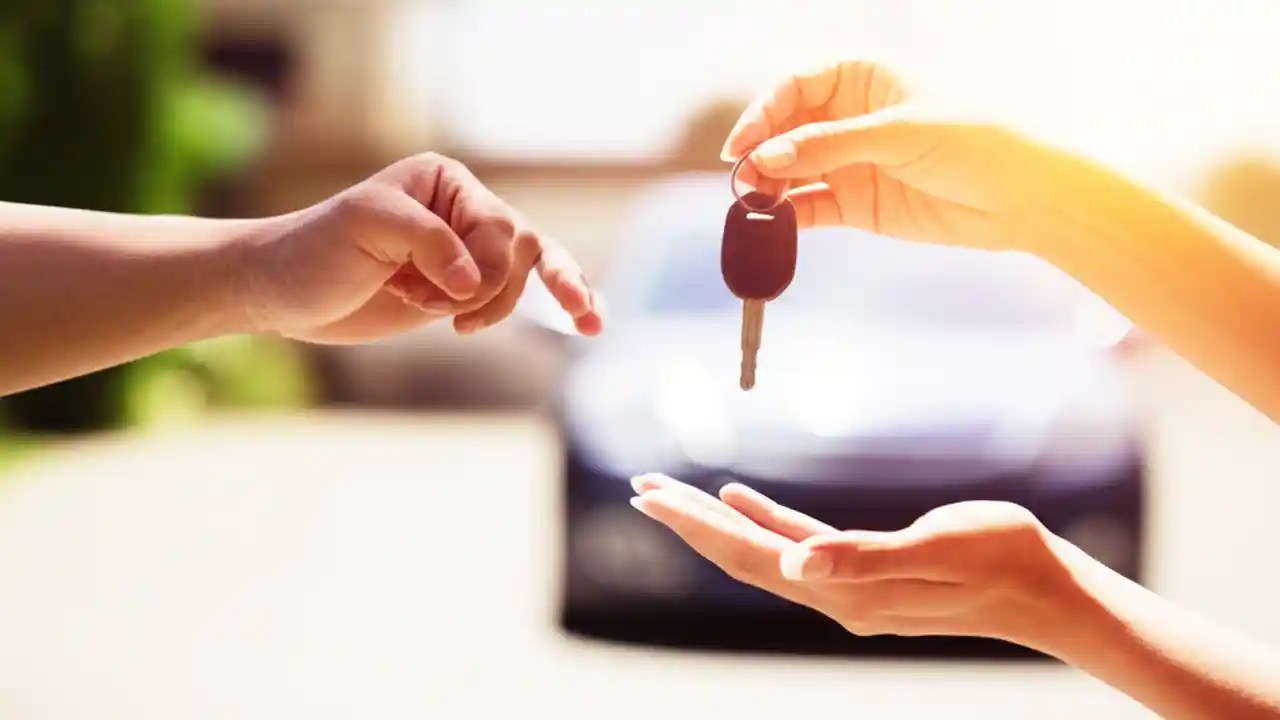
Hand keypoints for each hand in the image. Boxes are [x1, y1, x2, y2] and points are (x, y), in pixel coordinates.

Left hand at [233, 153, 602, 343]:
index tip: (444, 297)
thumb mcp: (364, 226)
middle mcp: (463, 211)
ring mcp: (466, 253)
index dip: (485, 268)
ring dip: (512, 304)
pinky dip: (559, 303)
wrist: (281, 294)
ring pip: (532, 272)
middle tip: (452, 317)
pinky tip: (589, 321)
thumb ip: (427, 241)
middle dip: (496, 290)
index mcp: (445, 182)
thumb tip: (475, 280)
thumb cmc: (313, 250)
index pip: (499, 225)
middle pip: (523, 248)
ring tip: (498, 325)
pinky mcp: (462, 291)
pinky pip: (524, 294)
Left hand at [629, 473, 1083, 648]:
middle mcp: (835, 594)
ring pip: (762, 550)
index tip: (650, 498)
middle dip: (689, 524)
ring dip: (716, 523)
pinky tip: (742, 497)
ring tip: (672, 496)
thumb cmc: (999, 558)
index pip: (748, 556)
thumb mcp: (934, 547)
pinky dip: (763, 520)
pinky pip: (798, 543)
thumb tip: (791, 566)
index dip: (695, 527)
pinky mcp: (866, 570)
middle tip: (641, 491)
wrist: (1045, 586)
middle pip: (742, 556)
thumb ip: (862, 558)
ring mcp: (849, 585)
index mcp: (844, 591)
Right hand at [723, 59, 1078, 251]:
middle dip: (761, 152)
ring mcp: (851, 162)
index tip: (743, 144)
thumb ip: (828, 146)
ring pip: (792, 171)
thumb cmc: (973, 141)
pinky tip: (775, 223)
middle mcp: (850, 118)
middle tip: (744, 179)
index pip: (794, 87)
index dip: (763, 112)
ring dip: (769, 186)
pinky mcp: (857, 203)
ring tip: (754, 204)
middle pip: (785, 131)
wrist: (1019, 197)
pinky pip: (810, 207)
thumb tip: (768, 158)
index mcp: (862, 79)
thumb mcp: (897, 133)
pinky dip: (789, 215)